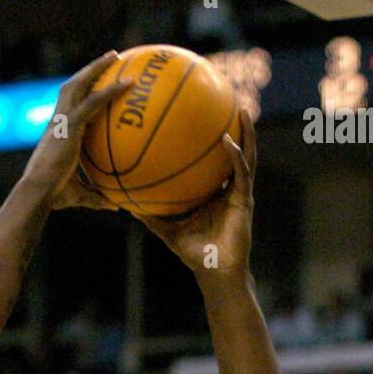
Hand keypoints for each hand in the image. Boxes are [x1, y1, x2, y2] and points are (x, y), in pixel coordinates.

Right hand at [21, 52, 132, 210]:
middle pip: (72, 86)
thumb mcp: (80, 195)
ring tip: (114, 56)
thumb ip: (98, 197)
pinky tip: (127, 84)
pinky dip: (109, 90)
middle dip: (89, 71)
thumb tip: (117, 206)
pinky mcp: (69, 124)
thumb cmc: (54, 196)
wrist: (39, 192)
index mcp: (58, 133)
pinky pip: (93, 101)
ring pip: (79, 84)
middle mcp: (58, 121)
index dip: (82, 93)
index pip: (70, 106)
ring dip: (96, 68)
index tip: (95, 84)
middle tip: (109, 59)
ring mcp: (62, 120)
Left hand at [132, 107, 255, 277]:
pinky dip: (236, 156)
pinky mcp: (245, 200)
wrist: (215, 272)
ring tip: (241, 109)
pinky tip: (228, 140)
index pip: (213, 162)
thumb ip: (150, 217)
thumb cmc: (194, 255)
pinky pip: (241, 172)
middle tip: (227, 100)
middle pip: (234, 151)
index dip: (211, 142)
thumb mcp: (167, 231)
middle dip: (234, 127)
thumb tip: (126, 205)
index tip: (201, 119)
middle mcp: (228, 188)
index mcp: (214, 193)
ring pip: (246, 155)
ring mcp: (239, 192)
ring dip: (246, 132)